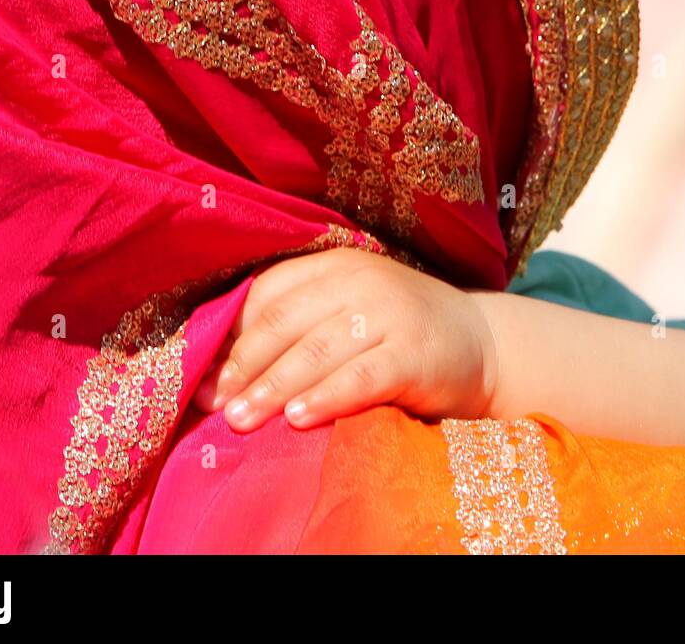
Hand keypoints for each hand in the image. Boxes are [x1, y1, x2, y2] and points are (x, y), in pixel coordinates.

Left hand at [194, 248, 498, 431]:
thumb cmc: (399, 332)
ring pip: (317, 349)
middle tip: (213, 404)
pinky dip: (326, 397)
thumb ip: (298, 327)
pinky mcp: (414, 353)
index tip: (203, 375)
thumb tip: (221, 369)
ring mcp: (390, 314)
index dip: (232, 333)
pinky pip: (361, 376)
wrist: (481, 343)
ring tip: (241, 420)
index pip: (270, 291)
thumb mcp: (349, 312)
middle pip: (286, 321)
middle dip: (244, 365)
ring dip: (273, 387)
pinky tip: (299, 419)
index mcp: (338, 264)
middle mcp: (361, 281)